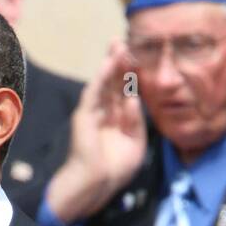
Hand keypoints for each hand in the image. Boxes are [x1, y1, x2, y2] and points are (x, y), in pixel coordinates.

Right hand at [45, 38, 146, 223]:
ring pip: (104, 82)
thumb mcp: (135, 142)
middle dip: (120, 62)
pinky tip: (109, 63)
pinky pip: (94, 92)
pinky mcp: (85, 116)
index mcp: (118, 117)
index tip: (140, 56)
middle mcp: (105, 111)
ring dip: (110, 63)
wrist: (96, 184)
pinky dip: (101, 77)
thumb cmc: (115, 168)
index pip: (125, 90)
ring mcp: (94, 112)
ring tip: (118, 44)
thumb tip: (134, 99)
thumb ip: (136, 120)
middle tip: (126, 41)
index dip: (132, 74)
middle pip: (114, 81)